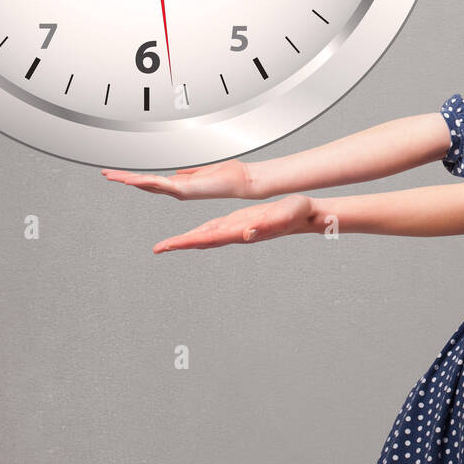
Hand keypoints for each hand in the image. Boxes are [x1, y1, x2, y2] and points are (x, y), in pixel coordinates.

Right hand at [101, 158, 258, 199]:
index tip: (119, 172)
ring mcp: (180, 190)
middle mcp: (176, 188)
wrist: (241, 180)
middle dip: (123, 178)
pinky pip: (161, 184)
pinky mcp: (185, 189)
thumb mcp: (202, 168)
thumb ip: (189, 170)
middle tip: (106, 174)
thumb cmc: (227, 173)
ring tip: (112, 176)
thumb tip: (180, 169)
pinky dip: (146, 182)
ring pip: (148, 185)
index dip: (134, 177)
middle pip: (144, 184)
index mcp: (179, 183)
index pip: (151, 180)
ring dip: (129, 180)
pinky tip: (133, 179)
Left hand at [150, 192, 316, 252]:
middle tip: (158, 249)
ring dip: (187, 239)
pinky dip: (201, 231)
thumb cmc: (295, 214)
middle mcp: (235, 233)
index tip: (166, 246)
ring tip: (169, 243)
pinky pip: (216, 229)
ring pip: (206, 236)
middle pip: (201, 241)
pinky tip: (195, 233)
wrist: (305, 215)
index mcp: (240, 231)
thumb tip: (246, 234)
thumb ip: (264, 225)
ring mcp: (237, 229)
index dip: (185, 242)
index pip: (206, 238)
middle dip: (179, 244)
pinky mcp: (240, 223)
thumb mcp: (280, 215)